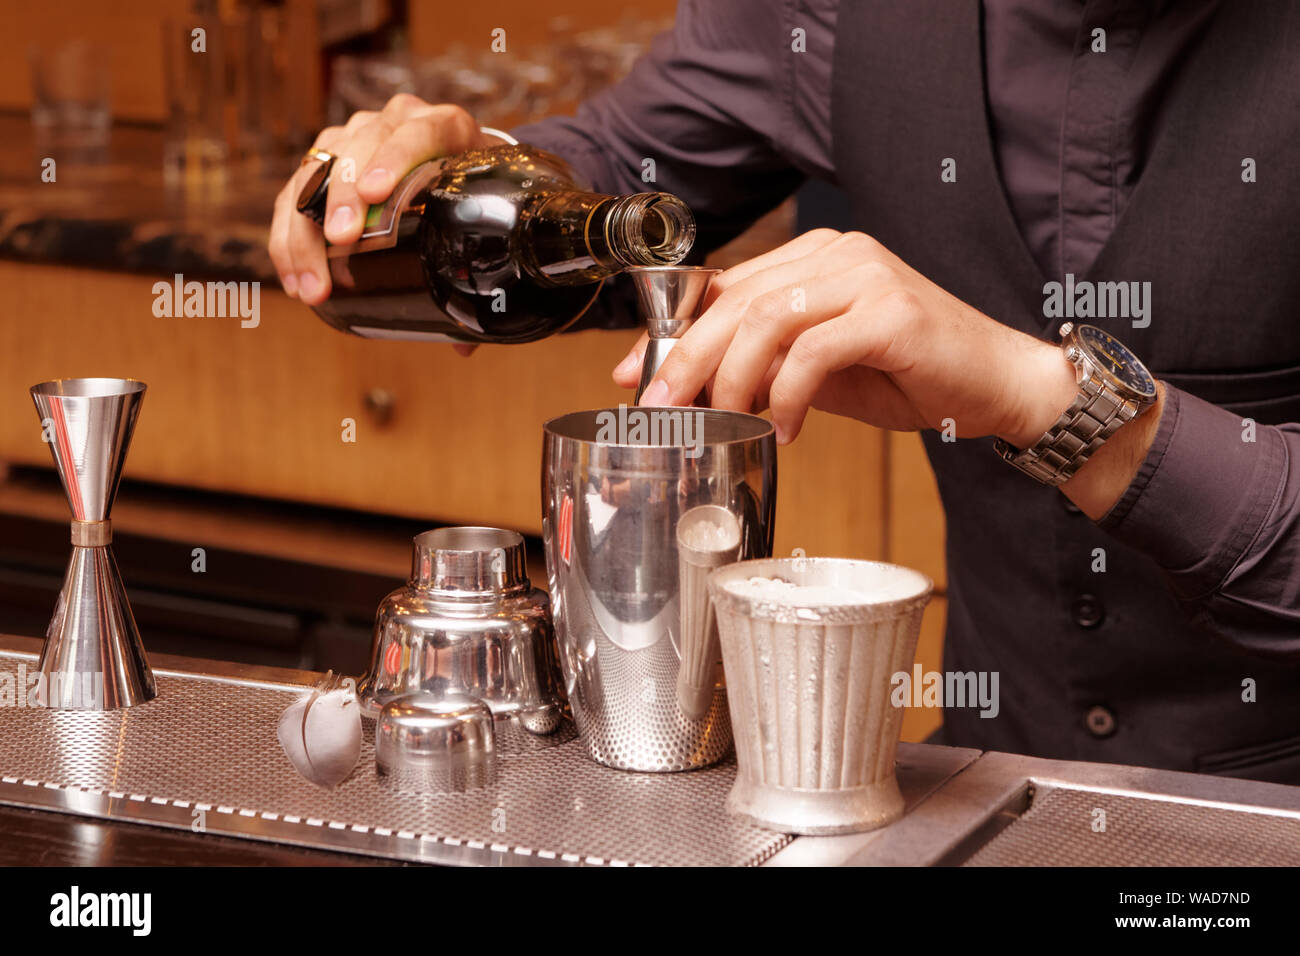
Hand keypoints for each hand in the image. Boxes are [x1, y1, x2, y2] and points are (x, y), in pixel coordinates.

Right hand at [268, 94, 499, 315]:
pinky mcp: (324, 162)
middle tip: (341, 239)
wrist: (459, 165)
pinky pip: (294, 196)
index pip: (416, 132)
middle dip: (343, 196)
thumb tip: (465, 346)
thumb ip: (485, 275)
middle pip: (356, 148)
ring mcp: (354, 138)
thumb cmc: (476, 197)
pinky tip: (294, 280)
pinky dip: (289, 239)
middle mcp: (392, 122)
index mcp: (443, 126)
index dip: (394, 157)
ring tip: (313, 286)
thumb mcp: (488, 216)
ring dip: (307, 230)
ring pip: (316, 172)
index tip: (377, 192)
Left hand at [617, 228, 1166, 517]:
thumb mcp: (824, 372)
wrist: (1001, 386)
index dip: (675, 331)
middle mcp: (839, 252)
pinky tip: (788, 431)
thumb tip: (697, 392)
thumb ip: (766, 368)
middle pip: (737, 300)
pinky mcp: (891, 311)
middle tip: (661, 407)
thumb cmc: (914, 377)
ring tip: (724, 425)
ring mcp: (866, 275)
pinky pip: (814, 352)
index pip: (727, 286)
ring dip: (732, 381)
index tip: (637, 374)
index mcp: (818, 256)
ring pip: (767, 320)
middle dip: (687, 358)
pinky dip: (790, 396)